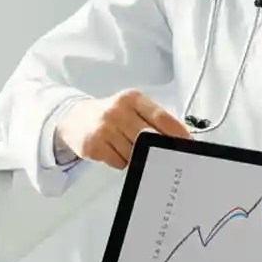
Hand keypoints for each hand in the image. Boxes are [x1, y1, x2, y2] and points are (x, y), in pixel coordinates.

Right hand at [56, 89, 190, 169]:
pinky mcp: (94, 146)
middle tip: (165, 157)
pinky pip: (120, 162)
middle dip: (158, 149)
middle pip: (149, 138)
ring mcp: (104, 128)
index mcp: (132, 98)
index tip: (187, 144)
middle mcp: (117, 111)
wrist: (74, 118)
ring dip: (137, 156)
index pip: (161, 117)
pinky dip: (122, 162)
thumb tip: (178, 139)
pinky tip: (114, 151)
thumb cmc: (110, 115)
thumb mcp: (131, 108)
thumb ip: (152, 119)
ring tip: (127, 147)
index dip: (177, 133)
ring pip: (134, 153)